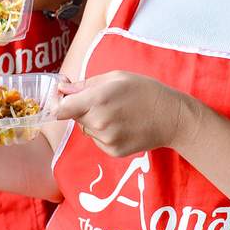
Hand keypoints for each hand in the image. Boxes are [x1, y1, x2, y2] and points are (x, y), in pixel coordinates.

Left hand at [55, 71, 194, 156]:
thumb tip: (62, 89)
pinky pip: (98, 140)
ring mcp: (106, 140)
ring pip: (86, 129)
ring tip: (117, 113)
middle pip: (74, 118)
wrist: (172, 117)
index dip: (58, 104)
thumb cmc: (145, 91)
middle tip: (103, 101)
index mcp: (98, 99)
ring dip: (93, 121)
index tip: (61, 100)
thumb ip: (85, 84)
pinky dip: (104, 133)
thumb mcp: (116, 77)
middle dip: (82, 109)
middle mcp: (99, 122)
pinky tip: (122, 125)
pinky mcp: (113, 151)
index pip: (61, 109)